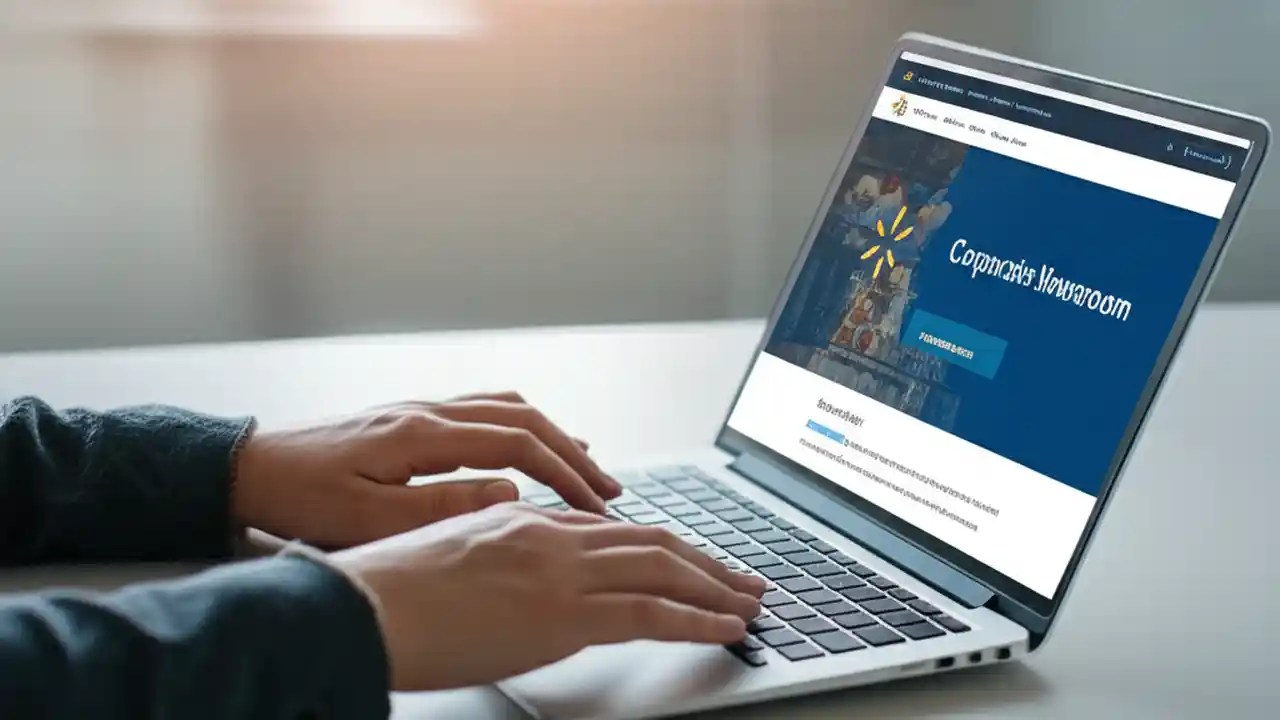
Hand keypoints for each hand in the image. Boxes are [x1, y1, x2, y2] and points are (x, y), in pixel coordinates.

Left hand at [232, 392, 620, 547]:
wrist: (249, 469)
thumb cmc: (300, 500)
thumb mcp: (369, 517)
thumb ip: (442, 504)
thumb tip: (510, 488)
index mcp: (423, 434)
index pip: (518, 443)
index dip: (565, 473)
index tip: (595, 505)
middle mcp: (428, 411)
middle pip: (524, 418)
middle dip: (573, 454)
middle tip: (609, 490)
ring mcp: (419, 409)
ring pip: (506, 408)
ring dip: (552, 435)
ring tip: (586, 466)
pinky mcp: (408, 418)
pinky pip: (481, 409)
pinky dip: (520, 424)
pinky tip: (529, 441)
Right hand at [330, 502, 766, 689]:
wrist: (357, 609)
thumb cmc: (386, 593)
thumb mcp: (450, 556)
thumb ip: (500, 553)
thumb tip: (528, 573)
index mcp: (523, 518)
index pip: (612, 528)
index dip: (660, 544)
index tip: (689, 560)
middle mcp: (550, 533)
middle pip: (650, 539)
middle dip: (704, 560)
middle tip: (741, 577)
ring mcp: (561, 570)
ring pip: (662, 567)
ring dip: (715, 585)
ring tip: (749, 602)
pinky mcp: (564, 613)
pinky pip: (651, 610)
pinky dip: (698, 617)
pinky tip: (725, 627)